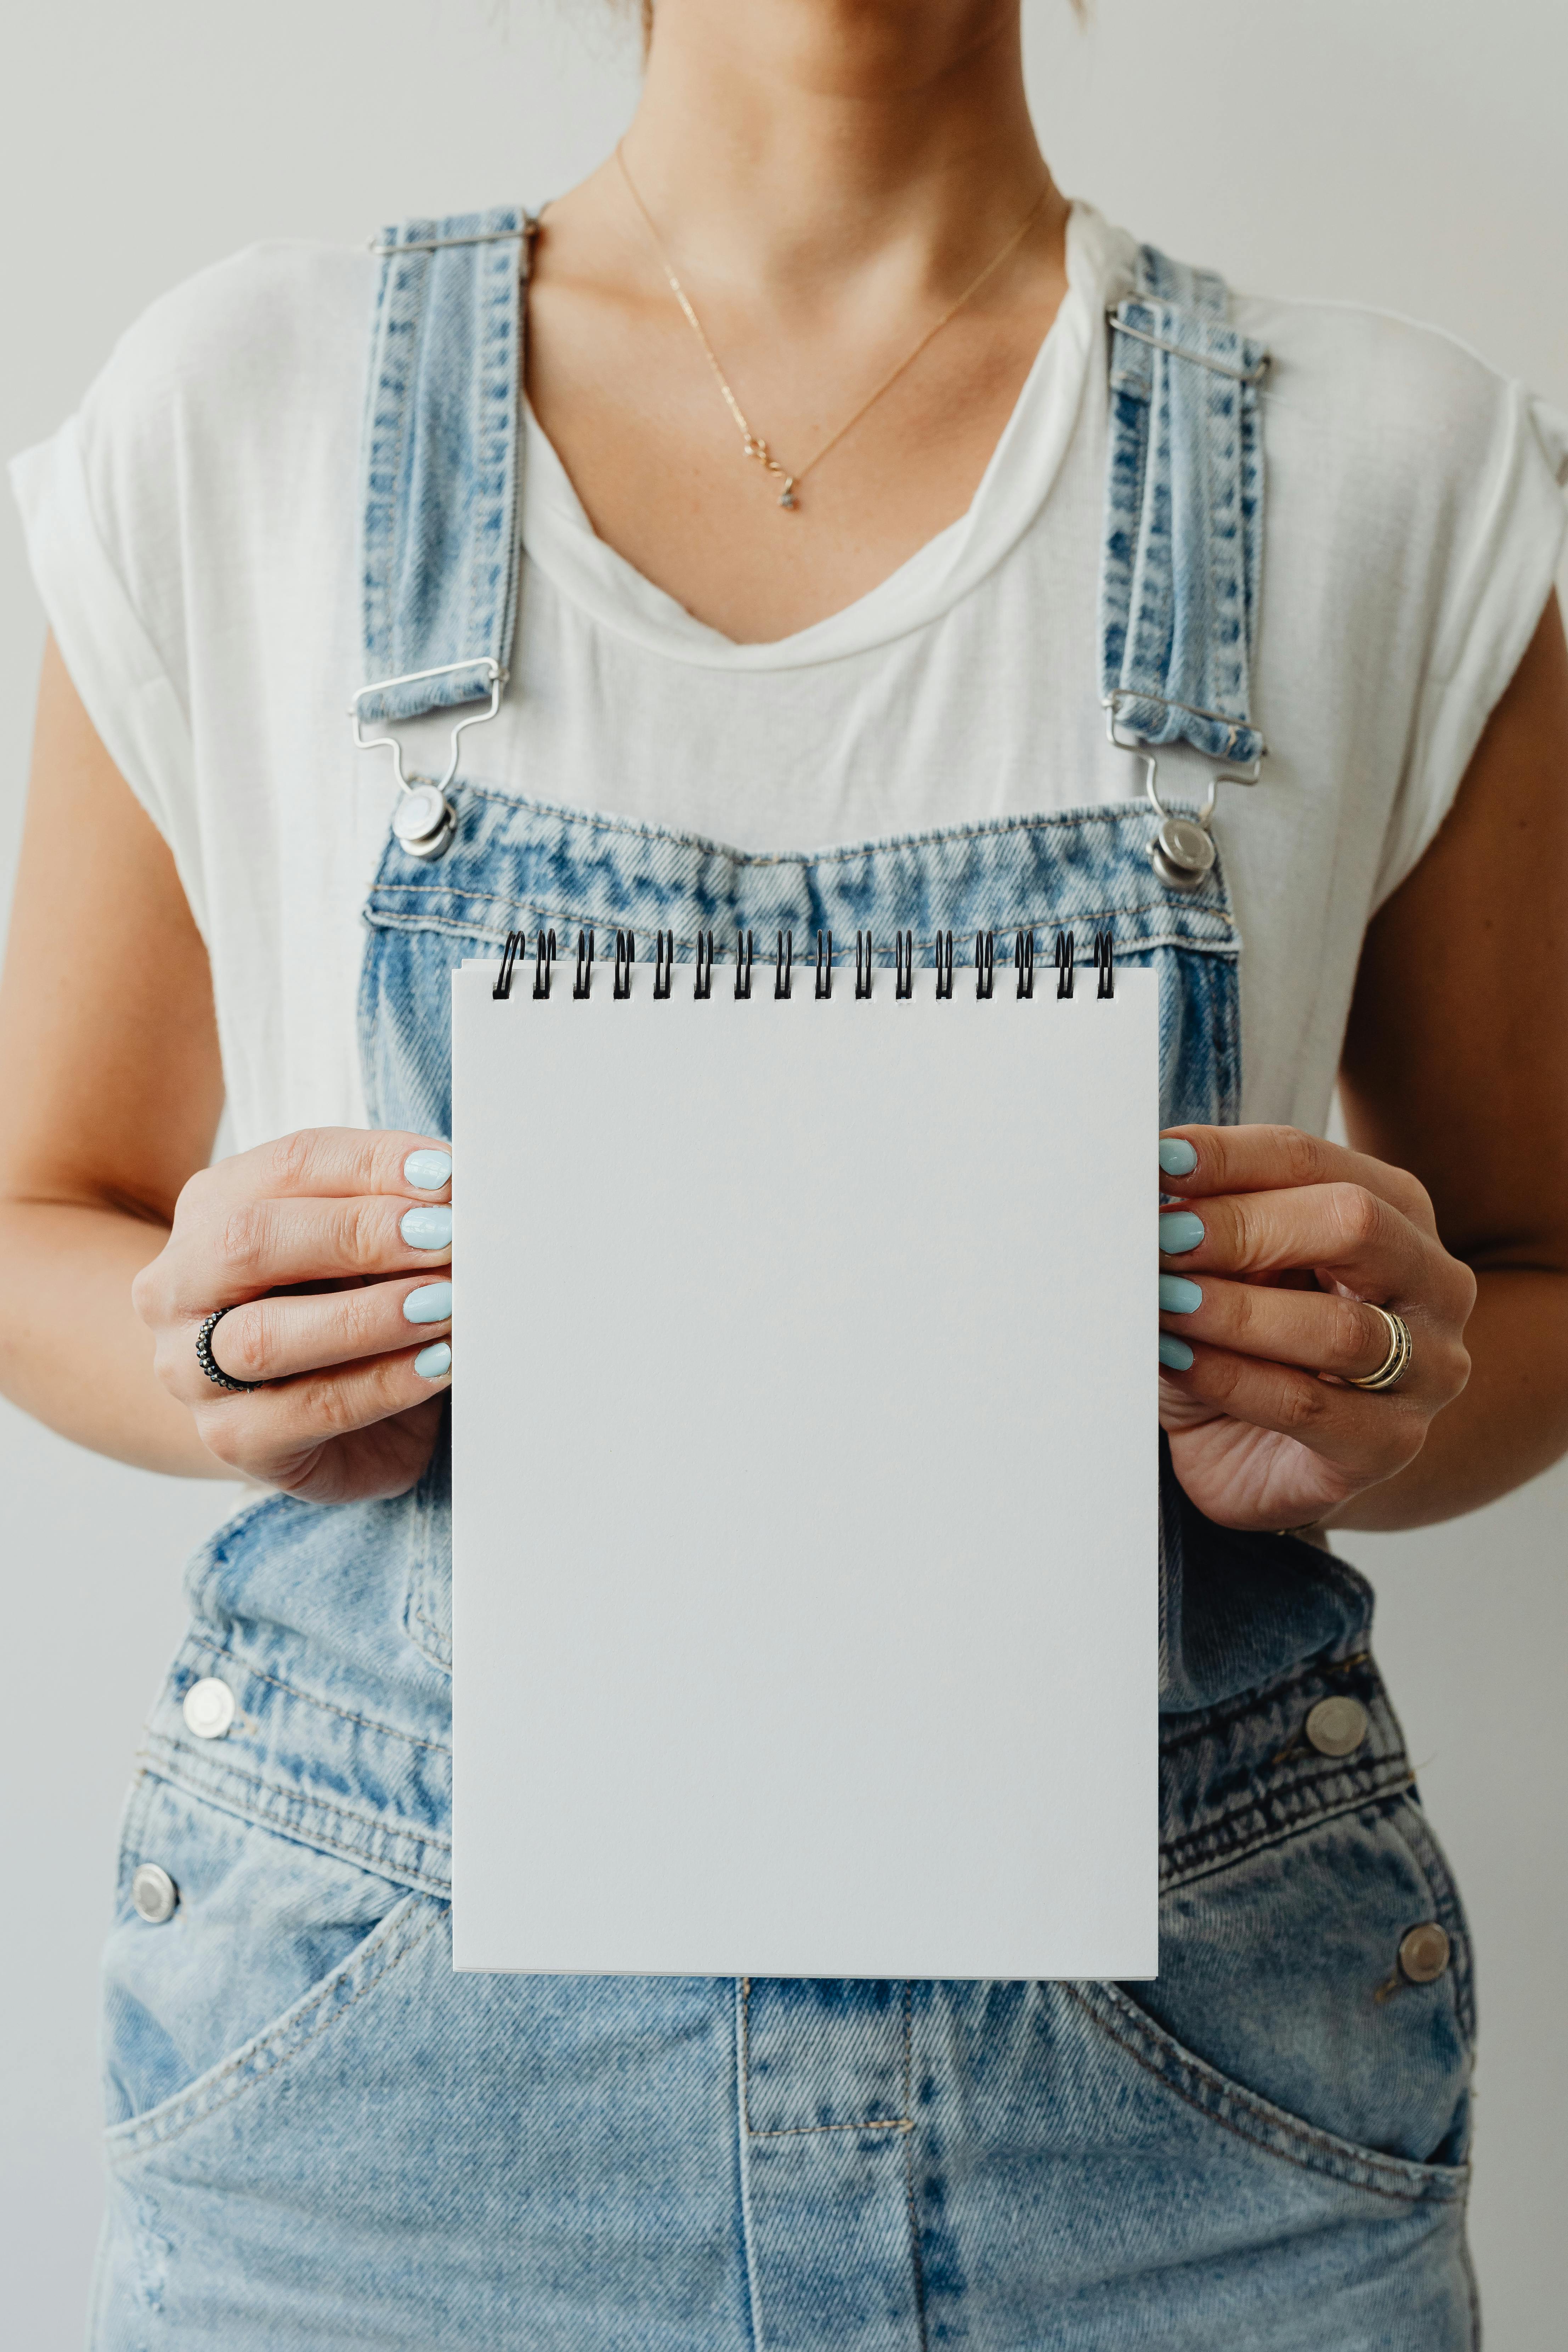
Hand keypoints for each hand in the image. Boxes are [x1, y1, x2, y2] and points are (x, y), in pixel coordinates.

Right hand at [133, 1129, 453, 1503]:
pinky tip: (440, 1365)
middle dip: (358, 1233)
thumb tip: (456, 1194)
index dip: (371, 1165)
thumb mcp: (358, 1248)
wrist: (303, 1415)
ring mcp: (192, 1370)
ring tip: (445, 1304)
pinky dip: (385, 1383)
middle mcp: (180, 1286)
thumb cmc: (339, 1306)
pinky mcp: (234, 1438)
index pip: (288, 1165)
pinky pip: (311, 1410)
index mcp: (211, 1211)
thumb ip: (389, 1213)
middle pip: (251, 1240)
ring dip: (369, 1317)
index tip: (446, 1175)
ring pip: (267, 1336)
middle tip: (444, 1236)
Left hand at [1155, 1125, 1474, 1532]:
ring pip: (1337, 1327)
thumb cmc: (1246, 1341)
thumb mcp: (1226, 1268)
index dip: (1229, 1157)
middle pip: (1353, 1224)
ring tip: (1164, 1301)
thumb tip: (1150, 1178)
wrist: (1265, 1451)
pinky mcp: (1389, 1445)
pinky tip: (1175, 1359)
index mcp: (1395, 1211)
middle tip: (1163, 1237)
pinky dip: (1229, 1377)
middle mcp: (1431, 1284)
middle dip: (1243, 1226)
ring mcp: (1425, 1370)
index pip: (1310, 1161)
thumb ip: (1208, 1219)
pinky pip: (1307, 1406)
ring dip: (1234, 1310)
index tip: (1159, 1162)